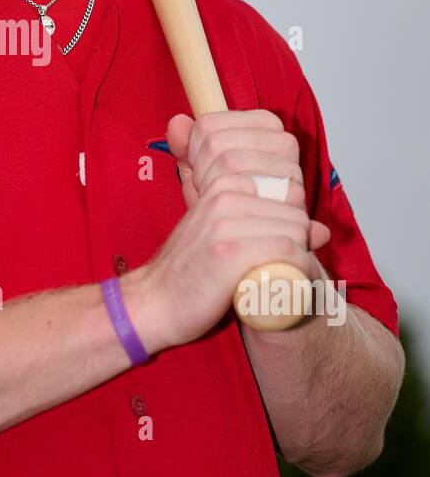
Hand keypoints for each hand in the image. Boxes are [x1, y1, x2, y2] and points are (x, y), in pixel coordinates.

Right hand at [123, 110, 330, 350]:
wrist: (155, 302)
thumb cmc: (190, 266)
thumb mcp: (222, 226)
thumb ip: (270, 223)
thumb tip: (321, 228)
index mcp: (223, 177)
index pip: (290, 174)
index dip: (291, 208)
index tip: (272, 230)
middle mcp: (225, 190)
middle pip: (298, 203)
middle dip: (294, 232)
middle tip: (269, 255)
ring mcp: (226, 218)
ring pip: (298, 228)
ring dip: (293, 255)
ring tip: (266, 270)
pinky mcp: (230, 249)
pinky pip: (290, 252)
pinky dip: (293, 271)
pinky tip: (273, 282)